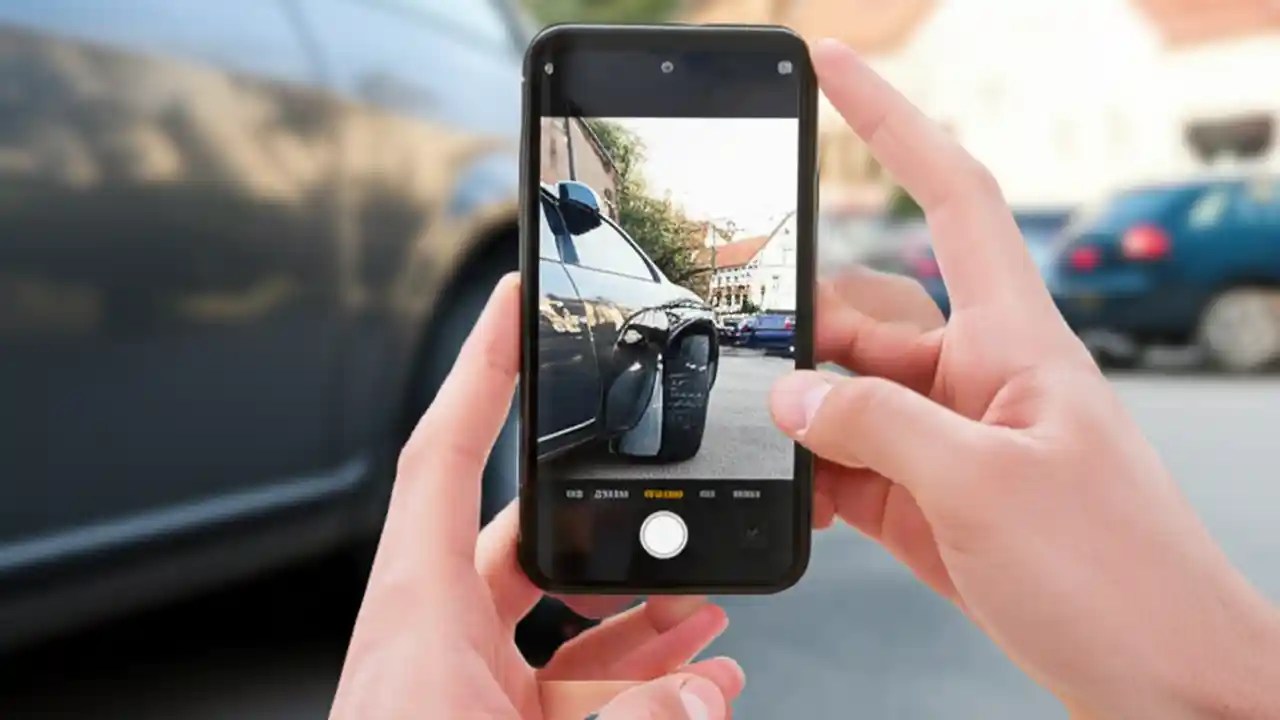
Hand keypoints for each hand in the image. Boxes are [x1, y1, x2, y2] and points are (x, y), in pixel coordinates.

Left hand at [330, 276, 743, 719]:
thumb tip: (702, 692)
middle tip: (660, 496)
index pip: (443, 457)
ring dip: (633, 602)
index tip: (511, 304)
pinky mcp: (486, 715)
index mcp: (418, 620)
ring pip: (556, 609)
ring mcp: (462, 678)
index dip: (477, 369)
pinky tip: (686, 672)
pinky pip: (565, 668)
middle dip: (606, 511)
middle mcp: (436, 637)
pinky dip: (626, 663)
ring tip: (700, 597)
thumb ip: (625, 715)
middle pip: (524, 532)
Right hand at [775, 40, 1279, 717]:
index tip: (835, 70)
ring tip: (785, 459)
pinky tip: (798, 502)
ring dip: (805, 420)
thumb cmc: (1120, 579)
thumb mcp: (985, 489)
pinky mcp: (932, 500)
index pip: (951, 198)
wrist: (1165, 683)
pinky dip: (813, 477)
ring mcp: (950, 441)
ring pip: (845, 393)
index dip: (891, 123)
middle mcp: (977, 379)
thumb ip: (876, 426)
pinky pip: (849, 461)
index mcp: (1013, 341)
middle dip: (805, 336)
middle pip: (865, 313)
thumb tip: (795, 394)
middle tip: (761, 374)